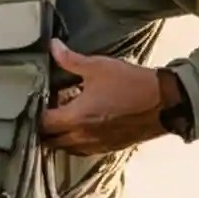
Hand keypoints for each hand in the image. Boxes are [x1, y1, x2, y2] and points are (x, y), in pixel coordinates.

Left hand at [39, 39, 166, 154]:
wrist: (163, 102)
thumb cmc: (130, 84)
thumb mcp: (98, 66)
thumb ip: (70, 60)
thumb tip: (53, 46)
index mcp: (76, 117)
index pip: (42, 123)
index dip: (35, 112)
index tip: (36, 101)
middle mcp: (82, 136)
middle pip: (50, 141)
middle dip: (44, 128)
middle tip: (45, 111)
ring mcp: (96, 145)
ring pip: (66, 148)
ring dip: (59, 137)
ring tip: (61, 119)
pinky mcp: (108, 148)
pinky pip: (82, 150)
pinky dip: (76, 142)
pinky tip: (81, 126)